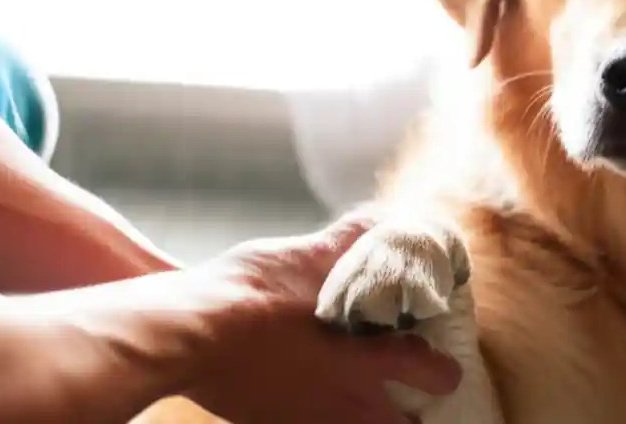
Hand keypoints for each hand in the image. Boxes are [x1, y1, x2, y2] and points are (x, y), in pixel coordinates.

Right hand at [177, 216, 462, 422]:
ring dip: (370, 417)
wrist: (184, 336)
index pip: (432, 374)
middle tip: (408, 393)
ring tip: (362, 399)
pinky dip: (323, 417)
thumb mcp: (304, 257)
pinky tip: (312, 399)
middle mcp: (346, 404)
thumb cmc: (247, 295)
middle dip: (412, 415)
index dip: (441, 368)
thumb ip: (348, 244)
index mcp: (363, 362)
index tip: (440, 361)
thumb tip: (379, 222)